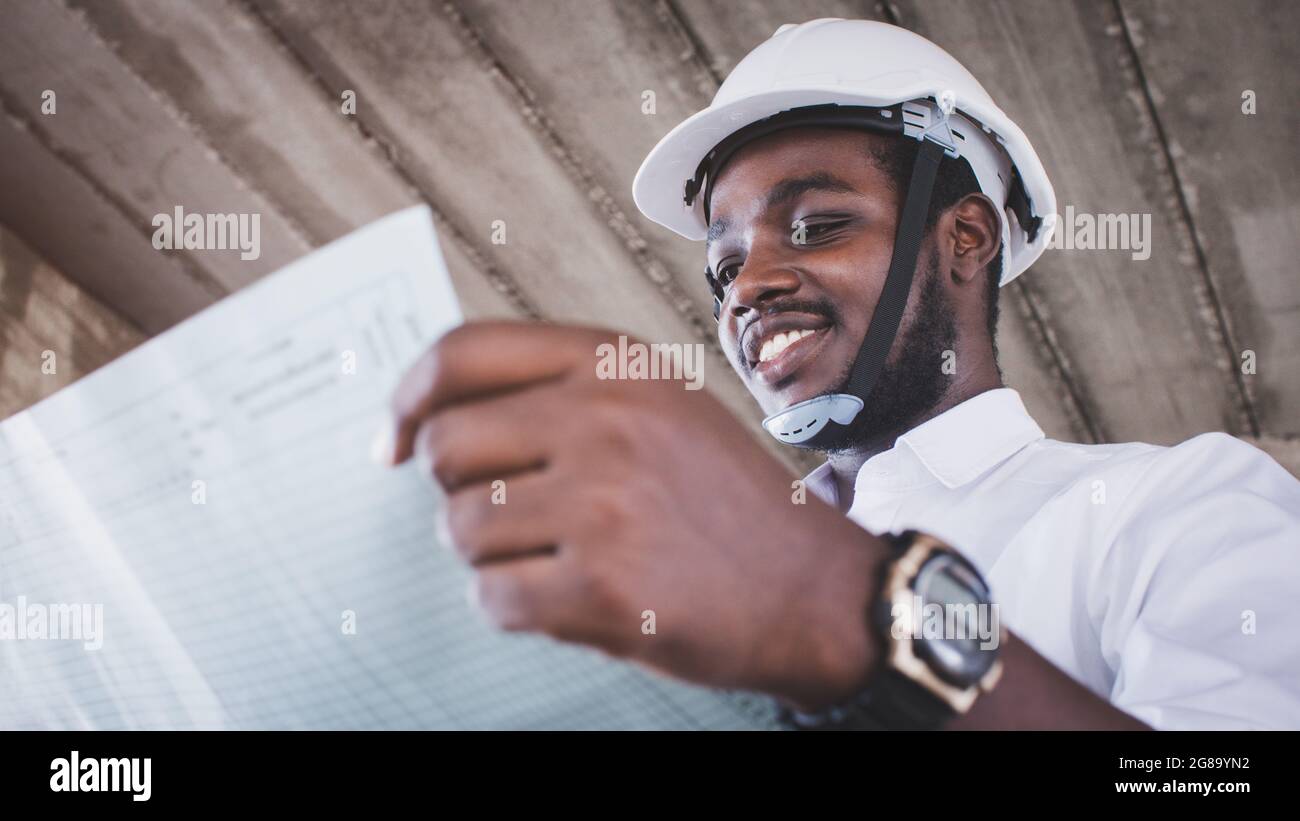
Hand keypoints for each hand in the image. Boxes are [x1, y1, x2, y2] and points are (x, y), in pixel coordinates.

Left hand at [380, 321, 887, 708]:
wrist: (814, 591)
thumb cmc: (726, 503)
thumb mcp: (660, 407)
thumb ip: (560, 394)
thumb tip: (429, 420)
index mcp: (614, 365)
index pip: (462, 354)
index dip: (408, 397)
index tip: (392, 439)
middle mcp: (605, 420)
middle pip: (446, 447)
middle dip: (460, 491)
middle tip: (511, 515)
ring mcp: (603, 503)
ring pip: (461, 529)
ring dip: (494, 556)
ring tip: (564, 558)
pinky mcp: (601, 586)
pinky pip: (491, 598)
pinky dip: (517, 608)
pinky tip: (572, 599)